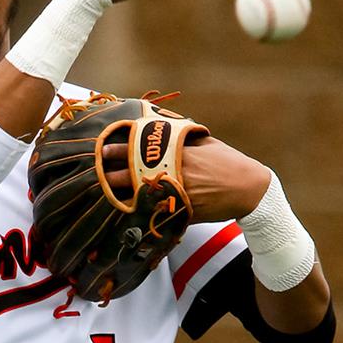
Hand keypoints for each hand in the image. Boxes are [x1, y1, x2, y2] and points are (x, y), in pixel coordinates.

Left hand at [101, 136, 269, 222]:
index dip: (119, 148)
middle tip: (94, 170)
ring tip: (101, 192)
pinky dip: (138, 214)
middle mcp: (174, 170)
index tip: (103, 148)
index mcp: (179, 151)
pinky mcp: (181, 211)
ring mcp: (176, 192)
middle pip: (133, 171)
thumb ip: (181, 137)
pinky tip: (122, 215)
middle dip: (111, 172)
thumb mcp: (203, 143)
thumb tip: (160, 127)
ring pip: (138, 193)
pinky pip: (154, 214)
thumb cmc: (226, 162)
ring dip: (118, 194)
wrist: (248, 188)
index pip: (141, 148)